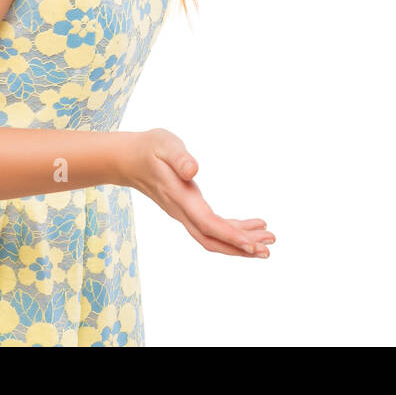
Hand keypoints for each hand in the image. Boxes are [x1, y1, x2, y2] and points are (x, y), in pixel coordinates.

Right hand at [123, 129, 274, 258]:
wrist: (127, 159)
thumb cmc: (149, 148)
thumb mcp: (165, 144)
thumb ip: (179, 157)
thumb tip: (193, 170)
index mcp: (180, 197)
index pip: (208, 224)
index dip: (231, 236)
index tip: (253, 245)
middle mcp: (181, 211)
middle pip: (212, 240)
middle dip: (240, 248)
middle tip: (268, 250)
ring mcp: (182, 213)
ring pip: (212, 237)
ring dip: (239, 242)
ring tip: (267, 241)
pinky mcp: (186, 210)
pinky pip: (210, 227)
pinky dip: (231, 230)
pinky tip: (249, 226)